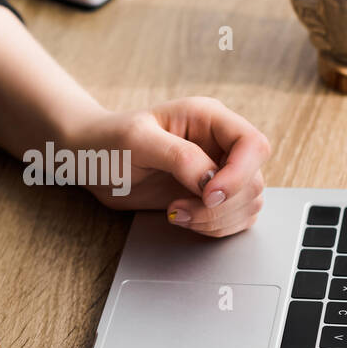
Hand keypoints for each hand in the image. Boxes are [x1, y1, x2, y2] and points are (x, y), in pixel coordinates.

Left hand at [68, 97, 271, 237]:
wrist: (93, 163)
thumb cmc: (109, 142)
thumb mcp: (138, 141)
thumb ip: (179, 157)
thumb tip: (212, 182)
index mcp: (209, 119)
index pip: (253, 145)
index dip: (239, 174)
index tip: (208, 195)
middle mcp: (220, 144)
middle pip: (253, 180)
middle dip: (221, 205)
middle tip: (179, 209)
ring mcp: (218, 172)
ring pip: (248, 204)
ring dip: (216, 220)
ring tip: (175, 214)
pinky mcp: (210, 197)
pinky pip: (234, 219)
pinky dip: (214, 228)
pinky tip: (182, 219)